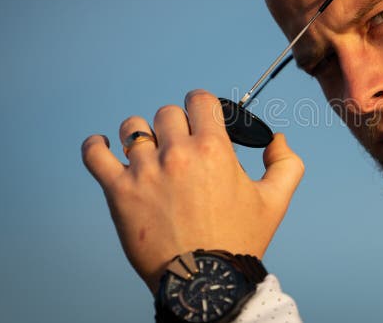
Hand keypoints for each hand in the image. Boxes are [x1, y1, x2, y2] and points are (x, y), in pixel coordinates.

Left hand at [81, 90, 303, 293]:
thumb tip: (277, 139)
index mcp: (214, 149)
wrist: (204, 282)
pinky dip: (96, 146)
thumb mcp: (275, 201)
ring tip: (148, 153)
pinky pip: (95, 154)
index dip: (201, 107)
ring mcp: (145, 171)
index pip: (199, 99)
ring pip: (134, 128)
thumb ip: (286, 163)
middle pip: (167, 113)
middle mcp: (178, 154)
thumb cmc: (239, 240)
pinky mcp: (119, 192)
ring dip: (142, 136)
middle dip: (176, 127)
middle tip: (181, 149)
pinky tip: (103, 145)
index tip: (201, 121)